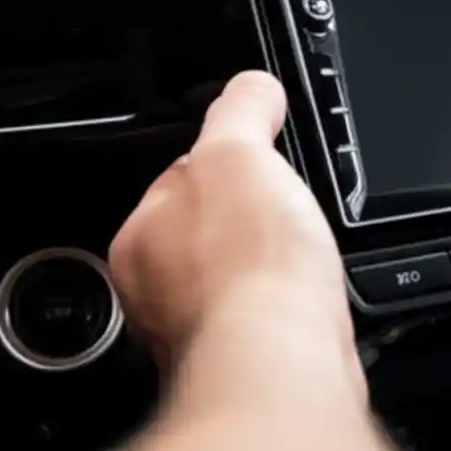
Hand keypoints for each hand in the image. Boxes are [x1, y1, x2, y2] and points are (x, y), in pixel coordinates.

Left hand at [109, 72, 351, 370]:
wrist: (282, 362)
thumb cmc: (248, 269)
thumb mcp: (239, 152)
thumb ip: (240, 111)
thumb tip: (253, 86)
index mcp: (140, 237)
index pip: (181, 178)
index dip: (228, 160)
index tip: (262, 154)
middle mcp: (159, 293)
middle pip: (212, 231)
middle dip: (252, 218)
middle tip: (291, 207)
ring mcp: (202, 333)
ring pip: (240, 279)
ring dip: (272, 266)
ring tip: (304, 255)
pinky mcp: (247, 364)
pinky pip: (269, 318)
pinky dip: (290, 306)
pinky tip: (310, 299)